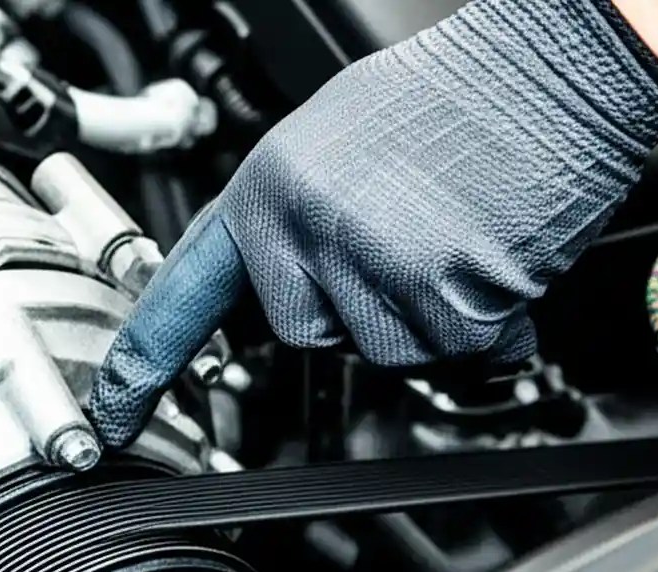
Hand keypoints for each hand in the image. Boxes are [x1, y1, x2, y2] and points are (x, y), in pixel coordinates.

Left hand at [88, 0, 657, 448]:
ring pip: (386, 352)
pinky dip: (485, 321)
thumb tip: (275, 278)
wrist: (546, 68)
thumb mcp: (327, 144)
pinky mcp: (437, 290)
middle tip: (405, 250)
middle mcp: (303, 227)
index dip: (142, 365)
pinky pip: (454, 349)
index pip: (181, 294)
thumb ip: (287, 220)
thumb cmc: (447, 99)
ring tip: (451, 240)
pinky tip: (489, 257)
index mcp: (265, 190)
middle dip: (357, 313)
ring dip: (426, 317)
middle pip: (307, 336)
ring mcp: (368, 259)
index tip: (111, 418)